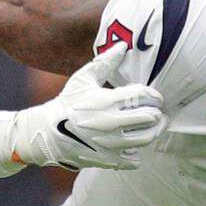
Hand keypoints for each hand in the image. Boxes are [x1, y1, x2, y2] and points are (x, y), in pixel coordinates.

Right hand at [10, 46, 164, 170]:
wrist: (47, 133)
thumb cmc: (67, 103)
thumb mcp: (83, 79)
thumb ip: (105, 62)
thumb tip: (121, 45)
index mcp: (108, 100)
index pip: (144, 96)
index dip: (154, 95)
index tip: (155, 97)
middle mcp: (112, 123)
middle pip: (150, 118)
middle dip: (157, 113)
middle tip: (157, 111)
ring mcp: (111, 144)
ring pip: (147, 138)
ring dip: (154, 131)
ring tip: (153, 126)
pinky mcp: (109, 160)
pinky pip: (134, 159)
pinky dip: (137, 152)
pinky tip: (132, 144)